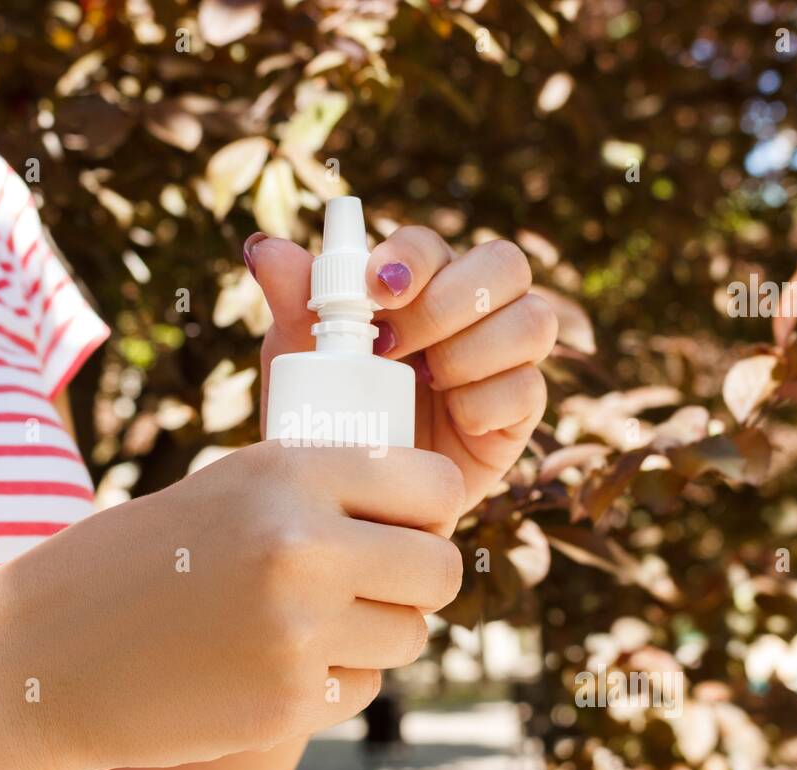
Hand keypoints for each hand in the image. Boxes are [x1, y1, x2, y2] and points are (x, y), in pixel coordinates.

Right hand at [8, 440, 462, 769]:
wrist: (48, 651)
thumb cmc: (142, 559)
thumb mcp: (230, 488)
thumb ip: (324, 491)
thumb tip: (433, 515)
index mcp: (290, 472)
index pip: (436, 485)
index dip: (432, 511)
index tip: (410, 527)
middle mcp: (304, 546)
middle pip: (441, 570)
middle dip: (419, 581)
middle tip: (375, 583)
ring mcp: (298, 632)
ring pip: (409, 636)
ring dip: (375, 633)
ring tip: (303, 621)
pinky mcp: (286, 704)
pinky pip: (362, 688)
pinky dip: (332, 680)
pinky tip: (268, 665)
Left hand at [250, 227, 556, 513]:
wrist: (350, 497)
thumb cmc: (328, 413)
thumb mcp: (301, 358)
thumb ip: (295, 302)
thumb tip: (263, 249)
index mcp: (422, 284)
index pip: (435, 245)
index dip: (411, 258)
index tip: (373, 289)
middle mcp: (474, 311)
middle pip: (505, 265)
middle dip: (447, 301)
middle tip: (391, 345)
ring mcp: (503, 360)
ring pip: (532, 321)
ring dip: (472, 349)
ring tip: (425, 383)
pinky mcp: (518, 414)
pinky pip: (528, 389)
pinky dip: (486, 401)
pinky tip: (454, 421)